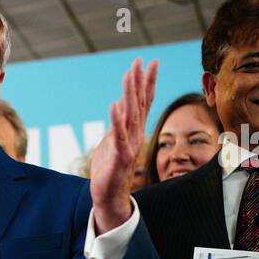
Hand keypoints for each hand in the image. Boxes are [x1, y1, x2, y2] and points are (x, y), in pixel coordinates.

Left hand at [89, 57, 157, 233]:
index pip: (143, 102)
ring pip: (130, 116)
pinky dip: (117, 120)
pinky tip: (115, 105)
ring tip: (130, 75)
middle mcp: (135, 135)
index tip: (150, 63)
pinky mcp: (119, 157)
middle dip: (141, 82)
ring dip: (130, 94)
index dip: (147, 82)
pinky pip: (118, 136)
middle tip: (142, 61)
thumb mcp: (113, 141)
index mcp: (133, 131)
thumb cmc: (110, 169)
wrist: (109, 196)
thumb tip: (120, 105)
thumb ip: (118, 124)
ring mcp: (128, 145)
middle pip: (139, 104)